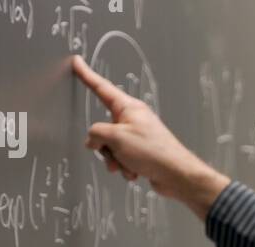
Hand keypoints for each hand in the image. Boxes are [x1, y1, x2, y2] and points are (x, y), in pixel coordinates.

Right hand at [72, 55, 230, 218]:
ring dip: (115, 159)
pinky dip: (126, 167)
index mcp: (128, 107)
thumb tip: (93, 141)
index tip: (78, 62)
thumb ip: (96, 134)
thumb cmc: (153, 151)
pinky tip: (136, 172)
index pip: (102, 88)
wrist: (176, 174)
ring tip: (127, 165)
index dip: (87, 75)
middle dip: (104, 145)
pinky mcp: (141, 152)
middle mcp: (133, 119)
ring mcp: (137, 135)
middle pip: (103, 127)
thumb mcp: (116, 138)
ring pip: (111, 146)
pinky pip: (123, 158)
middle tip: (114, 152)